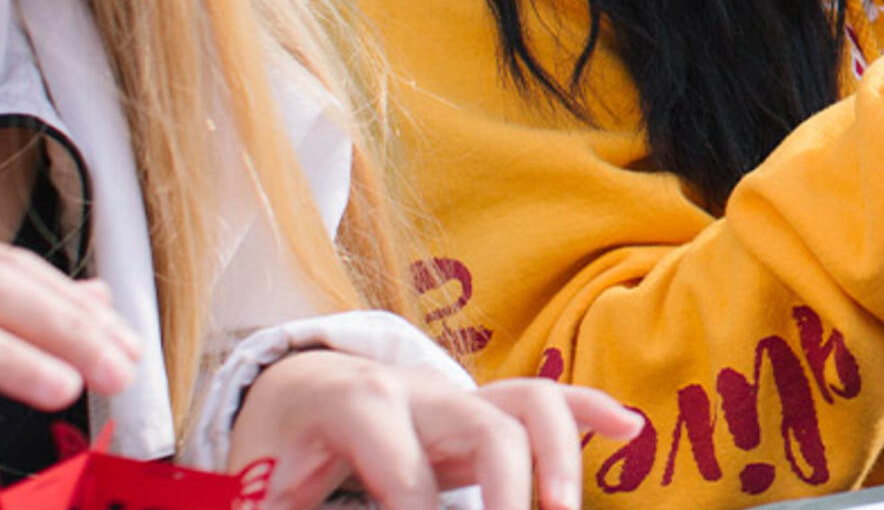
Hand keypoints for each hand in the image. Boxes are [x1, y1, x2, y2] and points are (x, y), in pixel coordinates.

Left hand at [226, 353, 634, 509]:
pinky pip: (547, 397)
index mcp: (355, 404)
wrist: (292, 386)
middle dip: (510, 491)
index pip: (404, 466)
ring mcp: (458, 393)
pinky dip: (590, 413)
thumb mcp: (255, 486)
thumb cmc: (275, 449)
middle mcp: (417, 389)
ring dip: (561, 457)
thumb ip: (268, 506)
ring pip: (530, 400)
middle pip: (486, 427)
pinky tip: (628, 433)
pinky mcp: (483, 404)